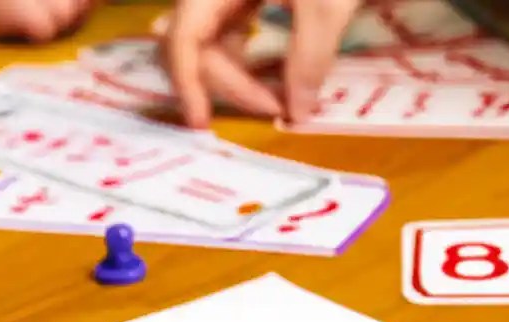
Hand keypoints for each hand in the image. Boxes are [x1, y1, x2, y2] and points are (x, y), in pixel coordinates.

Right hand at [162, 0, 359, 128]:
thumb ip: (311, 57)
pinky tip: (275, 75)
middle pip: (194, 44)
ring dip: (236, 76)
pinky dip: (247, 59)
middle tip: (272, 109)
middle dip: (225, 84)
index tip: (203, 124)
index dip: (187, 84)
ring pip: (210, 42)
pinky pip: (230, 31)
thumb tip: (298, 112)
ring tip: (276, 98)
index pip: (182, 38)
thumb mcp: (326, 3)